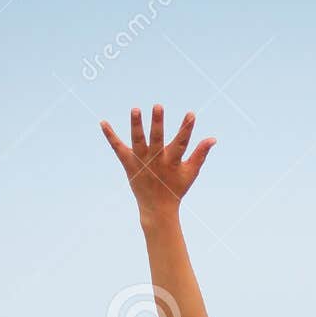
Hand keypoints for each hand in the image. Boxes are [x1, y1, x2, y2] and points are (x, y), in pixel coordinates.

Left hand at [101, 105, 214, 222]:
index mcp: (172, 162)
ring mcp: (141, 162)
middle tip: (158, 106)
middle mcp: (156, 161)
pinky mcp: (129, 165)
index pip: (181, 142)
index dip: (186, 128)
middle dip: (157, 123)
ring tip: (135, 109)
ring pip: (137, 141)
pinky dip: (110, 136)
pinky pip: (118, 148)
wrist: (158, 209)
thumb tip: (213, 138)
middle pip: (156, 139)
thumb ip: (200, 154)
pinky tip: (102, 122)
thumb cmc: (176, 188)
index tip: (191, 114)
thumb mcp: (190, 172)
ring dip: (136, 125)